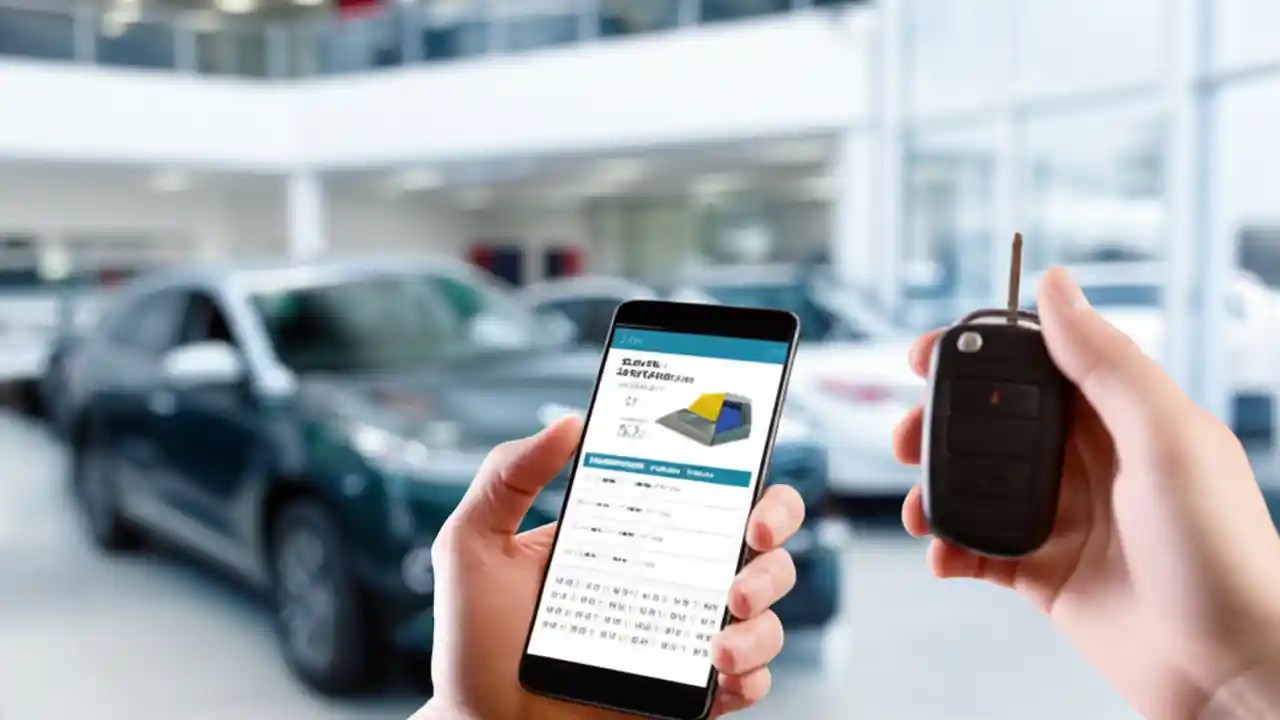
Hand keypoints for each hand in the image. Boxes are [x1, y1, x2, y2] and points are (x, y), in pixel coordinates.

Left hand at [415, 417, 805, 719]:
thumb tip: (568, 423)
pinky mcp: (692, 691)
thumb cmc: (477, 638)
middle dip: (777, 524)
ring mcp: (686, 635)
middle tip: (754, 536)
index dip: (742, 464)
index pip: (705, 483)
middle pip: (759, 538)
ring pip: (766, 609)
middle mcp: (671, 577)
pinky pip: (752, 677)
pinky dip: (752, 672)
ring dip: (762, 616)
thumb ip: (507, 474)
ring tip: (720, 633)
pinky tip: (719, 670)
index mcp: (633, 531)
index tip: (744, 457)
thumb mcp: (473, 542)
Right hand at [895, 268, 1279, 718]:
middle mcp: (1087, 461)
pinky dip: (949, 549)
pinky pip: (977, 549)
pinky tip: (942, 555)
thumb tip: (1057, 284)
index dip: (978, 350)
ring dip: (934, 489)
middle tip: (906, 436)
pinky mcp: (1044, 571)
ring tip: (917, 508)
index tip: (927, 353)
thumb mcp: (1166, 439)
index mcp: (1119, 416)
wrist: (1227, 671)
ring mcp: (1063, 517)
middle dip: (938, 425)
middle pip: (989, 421)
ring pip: (974, 484)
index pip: (1035, 361)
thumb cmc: (1223, 555)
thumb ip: (1106, 362)